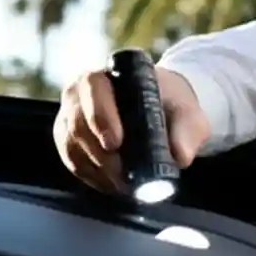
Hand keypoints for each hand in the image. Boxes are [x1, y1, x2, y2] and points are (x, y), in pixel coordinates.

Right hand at [52, 63, 209, 193]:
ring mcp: (71, 113)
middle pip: (78, 122)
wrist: (160, 110)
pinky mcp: (67, 137)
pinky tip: (113, 184)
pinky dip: (92, 176)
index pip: (94, 87)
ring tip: (124, 184)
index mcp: (112, 71)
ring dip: (97, 169)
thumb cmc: (171, 106)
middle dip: (100, 154)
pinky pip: (72, 160)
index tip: (115, 143)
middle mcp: (83, 89)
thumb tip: (180, 156)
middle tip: (124, 177)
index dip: (100, 115)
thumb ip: (187, 131)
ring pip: (71, 144)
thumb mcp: (188, 114)